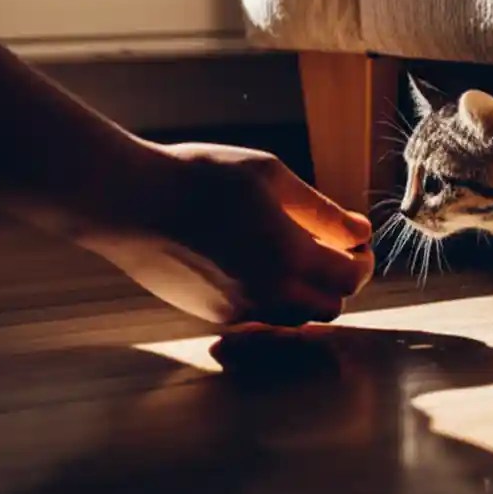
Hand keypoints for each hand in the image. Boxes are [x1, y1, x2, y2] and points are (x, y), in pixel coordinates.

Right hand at [77, 141, 373, 326]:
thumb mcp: (270, 176)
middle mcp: (267, 295)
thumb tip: (359, 231)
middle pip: (330, 307)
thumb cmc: (200, 177)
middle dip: (339, 280)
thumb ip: (322, 210)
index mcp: (289, 259)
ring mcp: (237, 310)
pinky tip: (256, 263)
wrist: (129, 202)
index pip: (351, 278)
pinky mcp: (210, 314)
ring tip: (293, 254)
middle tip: (331, 248)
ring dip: (307, 293)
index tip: (356, 241)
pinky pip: (260, 316)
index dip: (363, 260)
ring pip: (295, 317)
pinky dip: (273, 297)